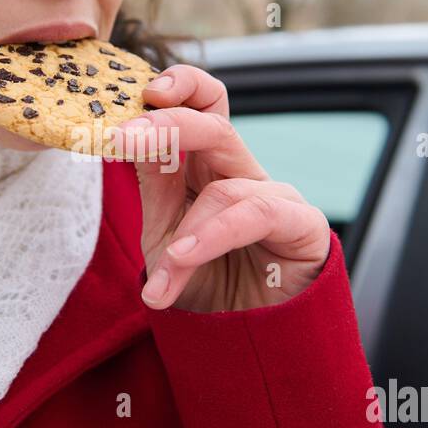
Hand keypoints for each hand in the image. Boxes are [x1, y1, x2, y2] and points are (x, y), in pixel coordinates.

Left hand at [109, 64, 330, 312]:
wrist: (241, 341)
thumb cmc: (205, 284)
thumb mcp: (164, 234)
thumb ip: (155, 185)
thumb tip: (130, 136)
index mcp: (208, 166)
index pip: (203, 105)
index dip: (181, 86)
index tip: (143, 92)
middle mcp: (243, 174)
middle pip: (215, 124)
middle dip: (167, 125)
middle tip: (123, 139)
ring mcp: (276, 197)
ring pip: (225, 188)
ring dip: (184, 234)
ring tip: (162, 275)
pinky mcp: (304, 225)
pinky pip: (257, 215)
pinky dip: (214, 237)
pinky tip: (185, 261)